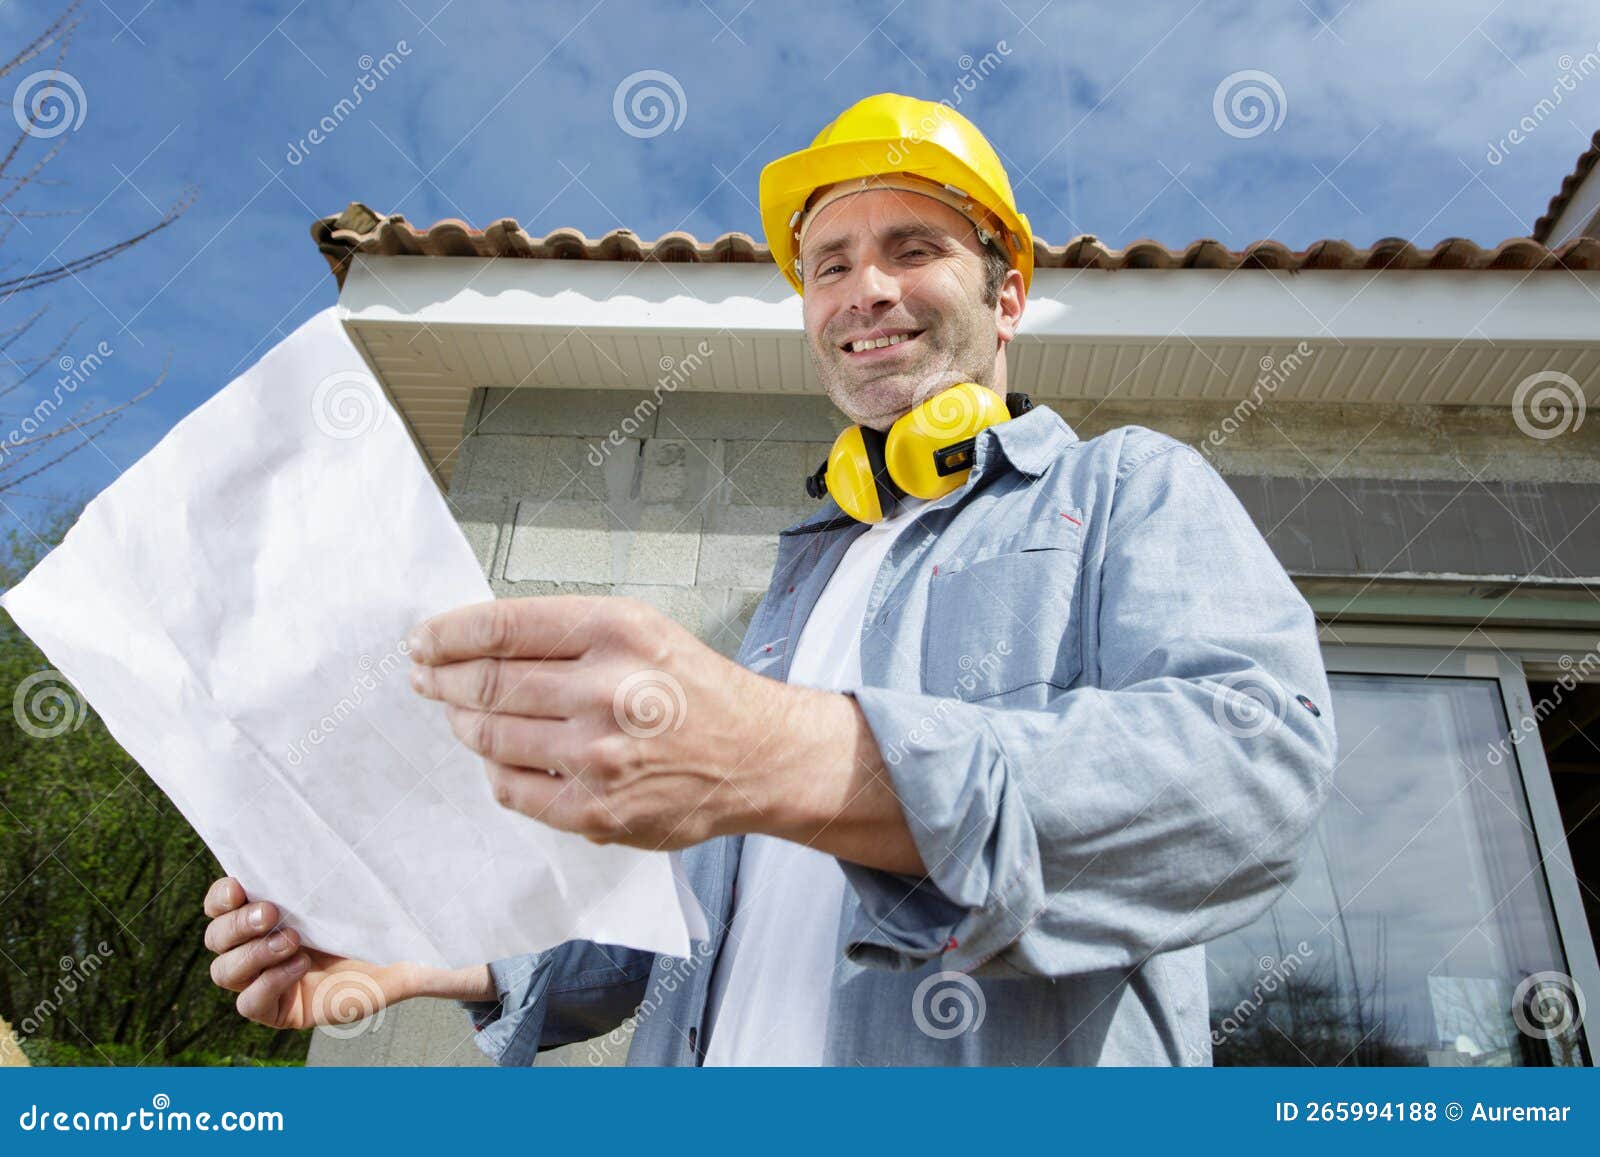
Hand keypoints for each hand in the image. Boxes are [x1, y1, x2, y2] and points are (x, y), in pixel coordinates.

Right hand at [202, 877, 483, 1029]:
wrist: (412, 953)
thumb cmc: (383, 912)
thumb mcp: (356, 884)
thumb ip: (336, 864)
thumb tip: (339, 807)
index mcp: (268, 908)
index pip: (220, 903)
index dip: (220, 896)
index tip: (239, 886)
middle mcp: (259, 943)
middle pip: (214, 938)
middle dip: (236, 924)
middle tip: (272, 912)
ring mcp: (267, 979)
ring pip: (224, 972)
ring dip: (252, 955)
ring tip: (293, 941)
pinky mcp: (282, 1009)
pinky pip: (250, 1004)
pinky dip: (268, 985)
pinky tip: (300, 967)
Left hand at [407, 595, 834, 851]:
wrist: (754, 756)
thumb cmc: (692, 689)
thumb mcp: (642, 630)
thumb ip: (568, 633)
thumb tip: (479, 640)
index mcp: (617, 632)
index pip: (502, 627)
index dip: (448, 634)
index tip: (423, 640)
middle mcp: (607, 690)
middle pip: (487, 682)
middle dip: (442, 679)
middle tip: (426, 677)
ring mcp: (599, 755)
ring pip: (489, 737)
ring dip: (461, 723)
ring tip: (459, 714)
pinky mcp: (595, 809)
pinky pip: (511, 787)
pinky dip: (494, 768)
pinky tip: (500, 756)